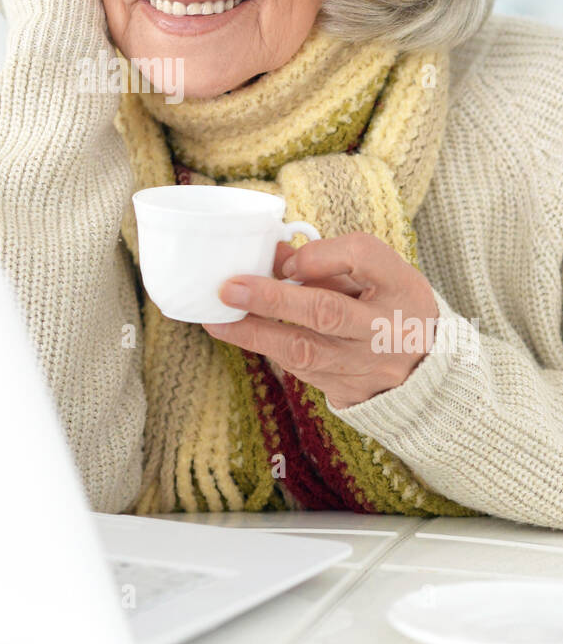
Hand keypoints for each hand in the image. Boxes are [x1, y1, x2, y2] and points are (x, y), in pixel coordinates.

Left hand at [202, 232, 439, 409]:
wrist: (426, 376)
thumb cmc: (393, 309)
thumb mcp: (378, 276)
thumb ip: (330, 261)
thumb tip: (274, 254)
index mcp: (400, 286)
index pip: (363, 256)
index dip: (321, 254)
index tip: (289, 259)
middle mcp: (385, 328)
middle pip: (327, 311)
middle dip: (273, 300)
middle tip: (229, 288)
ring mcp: (365, 366)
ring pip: (304, 351)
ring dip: (253, 333)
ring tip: (216, 318)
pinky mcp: (345, 390)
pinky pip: (299, 369)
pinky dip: (264, 348)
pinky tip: (234, 332)